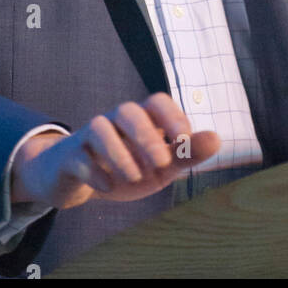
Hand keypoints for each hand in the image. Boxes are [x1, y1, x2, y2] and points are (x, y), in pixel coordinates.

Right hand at [11, 93, 220, 210]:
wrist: (78, 180)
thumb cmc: (128, 167)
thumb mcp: (160, 165)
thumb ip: (186, 153)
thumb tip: (217, 139)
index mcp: (141, 119)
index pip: (157, 101)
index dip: (172, 116)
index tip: (183, 140)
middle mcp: (115, 121)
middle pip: (128, 110)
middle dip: (146, 135)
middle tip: (161, 163)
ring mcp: (89, 137)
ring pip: (99, 127)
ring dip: (119, 152)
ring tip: (135, 177)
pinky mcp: (70, 157)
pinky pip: (77, 156)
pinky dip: (93, 170)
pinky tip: (107, 187)